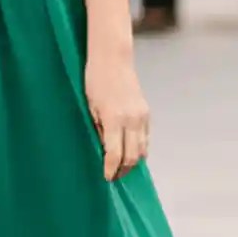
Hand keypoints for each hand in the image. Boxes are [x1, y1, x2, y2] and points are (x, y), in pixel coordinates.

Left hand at [85, 56, 149, 180]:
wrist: (113, 59)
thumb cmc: (95, 80)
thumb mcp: (90, 106)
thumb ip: (99, 129)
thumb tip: (105, 148)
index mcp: (114, 119)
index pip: (115, 154)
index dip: (111, 169)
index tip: (106, 177)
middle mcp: (132, 120)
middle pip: (132, 156)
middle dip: (123, 169)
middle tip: (113, 175)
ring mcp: (142, 116)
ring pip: (143, 149)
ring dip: (133, 161)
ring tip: (121, 167)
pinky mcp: (146, 112)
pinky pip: (145, 138)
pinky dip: (139, 148)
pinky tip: (130, 151)